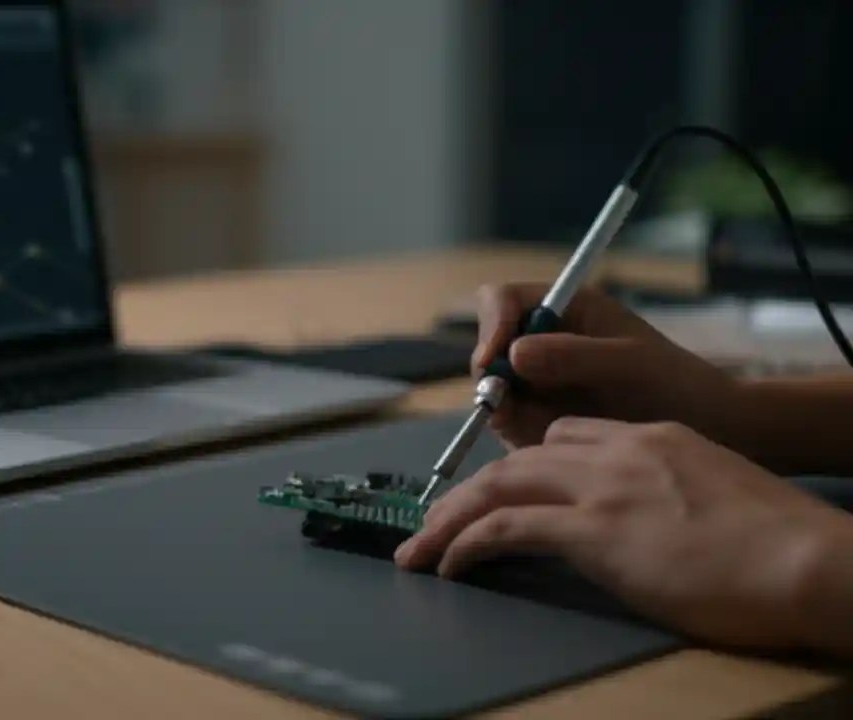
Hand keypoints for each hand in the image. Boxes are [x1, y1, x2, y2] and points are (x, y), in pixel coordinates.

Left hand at [394, 418, 852, 652]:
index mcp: (653, 438)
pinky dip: (468, 542)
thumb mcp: (717, 496)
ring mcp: (604, 488)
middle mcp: (620, 451)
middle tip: (433, 522)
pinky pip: (506, 527)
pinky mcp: (594, 530)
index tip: (499, 492)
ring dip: (450, 518)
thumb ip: (672, 495)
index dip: (524, 466)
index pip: (567, 436)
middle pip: (521, 459)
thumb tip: (652, 525)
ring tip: (420, 550)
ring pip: (499, 486)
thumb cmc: (780, 545)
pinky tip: (450, 562)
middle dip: (468, 492)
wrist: (809, 560)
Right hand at [472, 283, 741, 447]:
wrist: (709, 432)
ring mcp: (538, 382)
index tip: (493, 361)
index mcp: (564, 311)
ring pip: (493, 391)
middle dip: (493, 378)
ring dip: (508, 411)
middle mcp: (543, 342)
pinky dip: (519, 434)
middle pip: (488, 349)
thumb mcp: (628, 364)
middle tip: (509, 407)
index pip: (501, 301)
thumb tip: (514, 353)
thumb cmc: (676, 384)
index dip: (490, 325)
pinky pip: (509, 424)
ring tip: (548, 428)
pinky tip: (555, 443)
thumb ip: (572, 356)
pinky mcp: (539, 418)